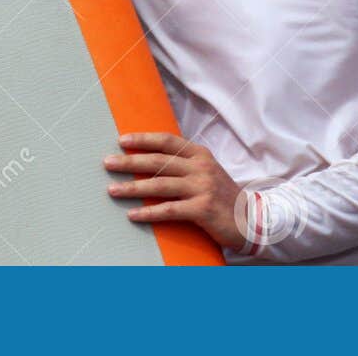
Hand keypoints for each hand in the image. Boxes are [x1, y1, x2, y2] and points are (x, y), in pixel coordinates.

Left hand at [103, 132, 246, 251]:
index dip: (143, 139)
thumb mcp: (206, 172)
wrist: (251, 219)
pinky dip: (149, 212)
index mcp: (200, 154)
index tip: (122, 141)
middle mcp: (200, 167)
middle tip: (107, 163)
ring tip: (112, 190)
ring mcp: (202, 188)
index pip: (167, 141)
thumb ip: (184, 164)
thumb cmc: (221, 195)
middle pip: (158, 162)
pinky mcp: (203, 209)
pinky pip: (169, 210)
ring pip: (160, 185)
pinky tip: (133, 215)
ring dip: (133, 187)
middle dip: (129, 162)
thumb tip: (148, 160)